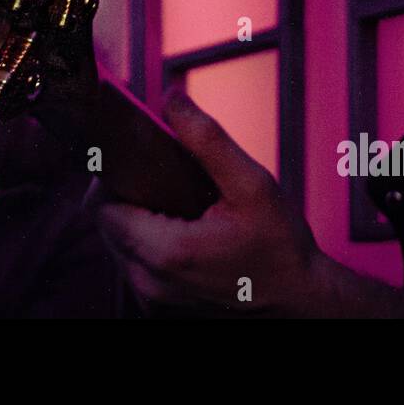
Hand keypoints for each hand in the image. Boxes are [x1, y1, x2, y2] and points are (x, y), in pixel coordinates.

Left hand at [96, 90, 320, 314]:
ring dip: (133, 218)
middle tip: (159, 174)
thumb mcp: (252, 184)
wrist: (301, 301)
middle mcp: (150, 281)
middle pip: (105, 225)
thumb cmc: (281, 247)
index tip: (136, 157)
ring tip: (173, 200)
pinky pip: (134, 265)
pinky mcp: (160, 305)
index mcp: (166, 251)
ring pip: (117, 245)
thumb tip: (171, 99)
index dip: (111, 176)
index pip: (101, 207)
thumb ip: (206, 139)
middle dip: (124, 193)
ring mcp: (153, 298)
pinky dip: (145, 242)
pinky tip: (179, 227)